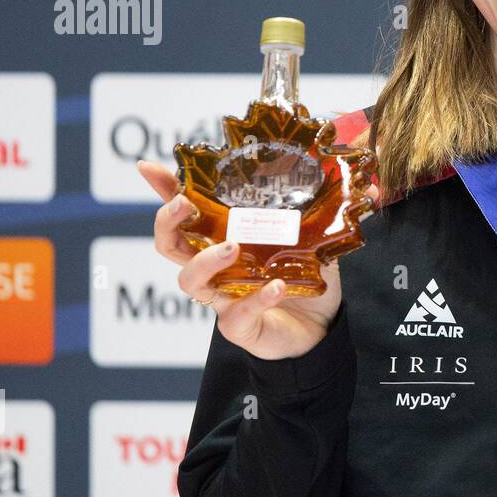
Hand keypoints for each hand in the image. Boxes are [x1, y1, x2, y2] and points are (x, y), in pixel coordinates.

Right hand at [136, 158, 378, 361]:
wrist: (322, 330)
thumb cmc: (306, 278)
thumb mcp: (311, 237)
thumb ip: (314, 210)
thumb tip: (347, 174)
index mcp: (224, 239)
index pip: (185, 213)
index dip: (164, 191)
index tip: (149, 167)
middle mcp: (215, 269)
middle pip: (170, 247)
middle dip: (169, 224)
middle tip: (183, 206)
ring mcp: (222, 299)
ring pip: (191, 282)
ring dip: (207, 261)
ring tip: (232, 246)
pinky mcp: (239, 327)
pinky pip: (237, 313)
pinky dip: (257, 297)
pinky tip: (276, 285)